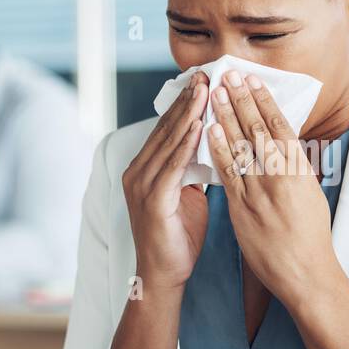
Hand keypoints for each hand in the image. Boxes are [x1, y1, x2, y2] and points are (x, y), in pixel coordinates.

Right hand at [121, 71, 209, 292]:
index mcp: (145, 169)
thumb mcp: (188, 195)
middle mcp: (138, 171)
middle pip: (166, 128)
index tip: (205, 80)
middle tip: (207, 73)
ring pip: (168, 141)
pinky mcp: (151, 199)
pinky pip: (172, 165)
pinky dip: (186, 143)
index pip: (167, 129)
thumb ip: (191, 170)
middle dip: (188, 99)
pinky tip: (200, 125)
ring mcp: (141, 184)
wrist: (164, 275)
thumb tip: (211, 146)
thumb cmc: (178, 237)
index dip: (186, 103)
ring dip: (188, 113)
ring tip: (205, 89)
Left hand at [206, 70, 348, 348]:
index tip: (254, 81)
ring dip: (226, 116)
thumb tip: (286, 145)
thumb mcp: (311, 194)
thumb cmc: (311, 236)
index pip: (281, 127)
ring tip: (215, 93)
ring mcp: (260, 192)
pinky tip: (209, 131)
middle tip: (229, 75)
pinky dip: (217, 149)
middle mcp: (281, 177)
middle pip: (258, 130)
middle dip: (242, 100)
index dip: (265, 102)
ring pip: (240, 146)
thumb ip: (296, 169)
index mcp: (300, 171)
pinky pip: (228, 173)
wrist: (305, 273)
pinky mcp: (243, 209)